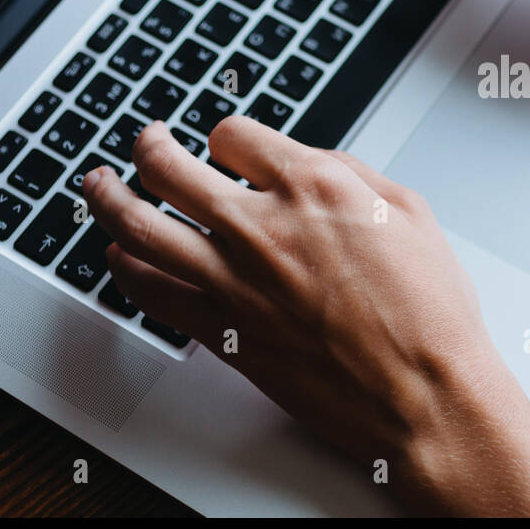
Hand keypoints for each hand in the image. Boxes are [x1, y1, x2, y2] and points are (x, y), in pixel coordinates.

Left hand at [83, 118, 529, 516]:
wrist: (422, 393)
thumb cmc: (429, 311)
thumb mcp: (410, 212)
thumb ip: (351, 173)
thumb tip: (308, 160)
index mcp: (314, 186)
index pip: (233, 135)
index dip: (228, 138)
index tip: (228, 148)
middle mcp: (263, 226)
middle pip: (169, 168)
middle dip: (149, 147)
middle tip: (145, 142)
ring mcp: (234, 281)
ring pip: (139, 226)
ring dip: (109, 198)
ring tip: (99, 186)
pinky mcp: (221, 331)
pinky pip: (149, 292)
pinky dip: (125, 268)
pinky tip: (121, 256)